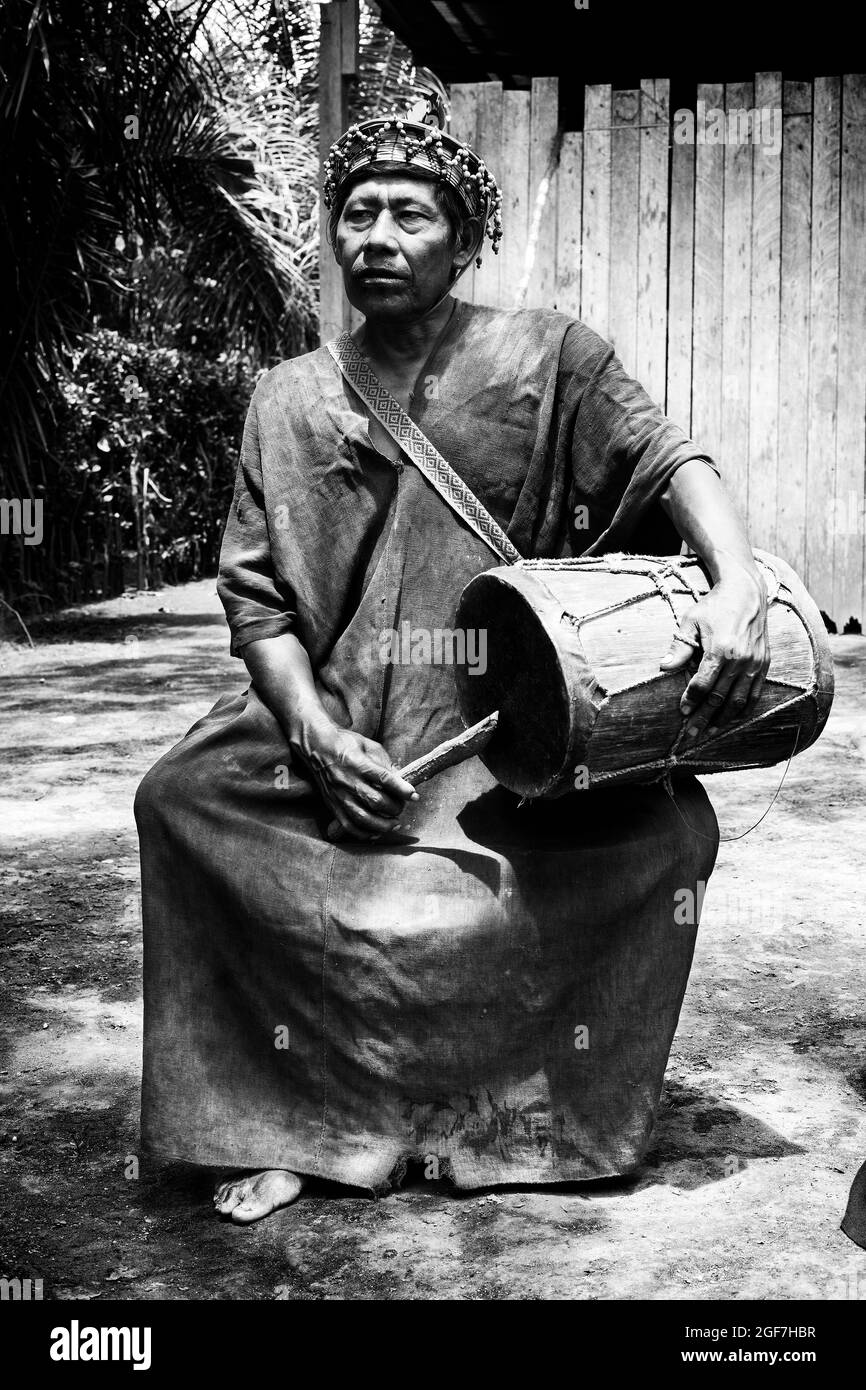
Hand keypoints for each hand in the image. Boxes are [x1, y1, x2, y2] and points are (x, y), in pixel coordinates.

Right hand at [296, 722, 417, 841]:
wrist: (317, 747)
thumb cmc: (346, 743)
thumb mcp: (369, 746)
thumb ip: (385, 763)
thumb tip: (401, 780)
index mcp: (359, 764)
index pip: (384, 779)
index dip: (402, 789)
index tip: (414, 795)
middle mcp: (349, 781)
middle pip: (376, 801)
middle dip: (395, 808)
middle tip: (402, 806)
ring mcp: (339, 796)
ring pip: (363, 818)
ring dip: (383, 825)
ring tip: (394, 823)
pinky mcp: (333, 805)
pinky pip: (349, 826)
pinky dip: (364, 834)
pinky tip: (376, 833)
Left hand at [659, 568, 770, 741]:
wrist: (746, 593)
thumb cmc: (714, 606)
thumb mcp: (691, 621)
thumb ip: (680, 647)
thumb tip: (664, 667)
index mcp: (721, 649)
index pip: (704, 684)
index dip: (692, 699)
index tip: (682, 711)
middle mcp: (741, 659)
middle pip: (720, 697)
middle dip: (704, 716)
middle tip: (692, 732)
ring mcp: (755, 663)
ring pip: (739, 700)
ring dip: (724, 718)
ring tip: (711, 730)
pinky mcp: (764, 664)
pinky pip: (755, 693)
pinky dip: (744, 708)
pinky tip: (733, 717)